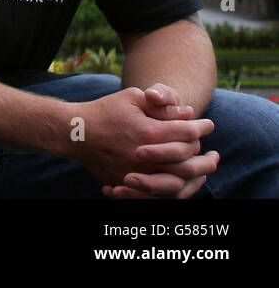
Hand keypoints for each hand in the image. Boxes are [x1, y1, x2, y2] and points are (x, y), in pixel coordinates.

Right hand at [69, 86, 214, 196]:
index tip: (208, 124)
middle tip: (214, 153)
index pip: (187, 132)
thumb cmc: (105, 111)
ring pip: (179, 182)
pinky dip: (179, 189)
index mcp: (147, 132)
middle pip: (189, 162)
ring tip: (205, 171)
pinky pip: (161, 193)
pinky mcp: (129, 184)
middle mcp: (145, 156)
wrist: (76, 133)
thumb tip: (188, 114)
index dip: (202, 127)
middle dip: (206, 157)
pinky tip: (186, 182)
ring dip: (197, 176)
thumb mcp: (132, 98)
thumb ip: (161, 104)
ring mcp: (137, 173)